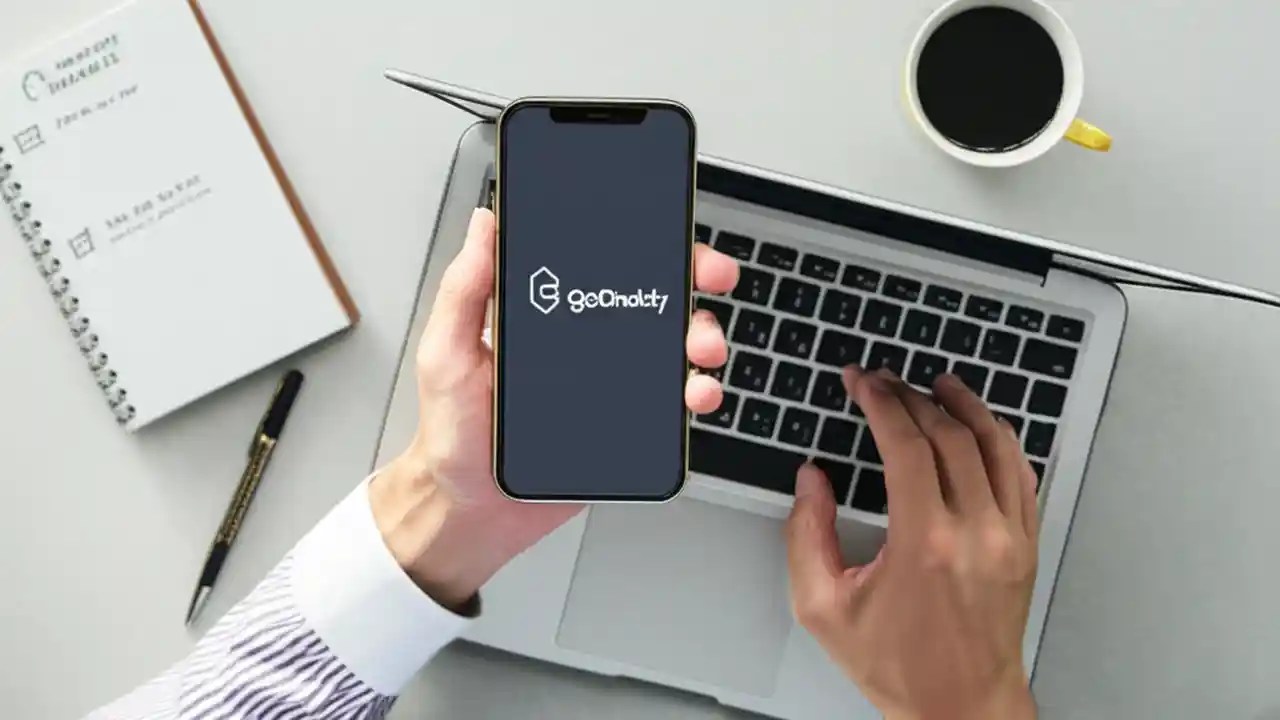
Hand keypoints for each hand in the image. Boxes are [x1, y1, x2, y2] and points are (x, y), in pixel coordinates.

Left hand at [370, 208, 738, 609]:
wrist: (471, 508)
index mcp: (548, 316)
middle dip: (693, 279)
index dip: (642, 241)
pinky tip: (696, 394)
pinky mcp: (629, 424)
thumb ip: (464, 290)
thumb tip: (484, 225)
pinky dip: (699, 392)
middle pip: (654, 297)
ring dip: (705, 336)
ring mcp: (613, 383)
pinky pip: (674, 402)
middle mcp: (587, 344)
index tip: (666, 226)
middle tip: (709, 277)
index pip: (602, 263)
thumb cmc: (453, 433)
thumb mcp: (447, 352)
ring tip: (702, 350)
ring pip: (676, 346)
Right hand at [786, 368, 1039, 719]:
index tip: (862, 382)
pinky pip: (1022, 475)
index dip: (880, 402)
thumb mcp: (823, 608)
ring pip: (996, 445)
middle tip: (885, 381)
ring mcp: (1010, 538)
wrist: (962, 709)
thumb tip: (810, 479)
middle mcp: (976, 533)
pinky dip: (1001, 440)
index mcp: (925, 544)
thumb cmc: (898, 667)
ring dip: (966, 406)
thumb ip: (806, 536)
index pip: (906, 444)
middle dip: (911, 397)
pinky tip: (982, 426)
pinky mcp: (1026, 546)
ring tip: (940, 383)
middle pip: (949, 435)